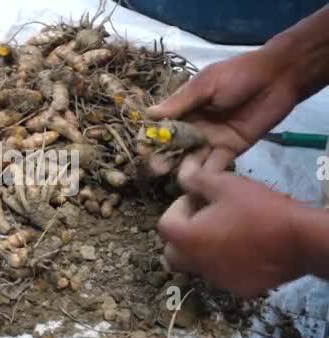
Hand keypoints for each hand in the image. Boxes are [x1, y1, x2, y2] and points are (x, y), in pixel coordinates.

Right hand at [147, 47, 300, 173]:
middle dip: (163, 157)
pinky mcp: (229, 151)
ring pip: (191, 158)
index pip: (162, 127)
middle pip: (173, 147)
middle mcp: (194, 128)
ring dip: (182, 168)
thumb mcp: (206, 84)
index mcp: (185, 109)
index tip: (142, 147)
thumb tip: (149, 114)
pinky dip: (206, 174)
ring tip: (174, 175)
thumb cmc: (238, 74)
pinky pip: (214, 165)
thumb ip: (181, 102)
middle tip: (156, 167)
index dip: (152, 137)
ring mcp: (211, 141)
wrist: (278, 77)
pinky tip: (198, 179)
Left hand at [158, 159, 305, 297]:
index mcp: (186, 239)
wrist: (300, 239)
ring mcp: (216, 279)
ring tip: (227, 230)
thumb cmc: (258, 208)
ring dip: (202, 248)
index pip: (165, 224)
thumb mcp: (225, 184)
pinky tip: (245, 247)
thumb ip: (197, 180)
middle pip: (173, 251)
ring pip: (196, 264)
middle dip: (182, 234)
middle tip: (205, 218)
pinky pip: (221, 275)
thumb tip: (182, 174)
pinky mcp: (237, 288)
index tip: (199, 199)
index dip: (179, 207)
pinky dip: (224, 262)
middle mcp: (195, 263)